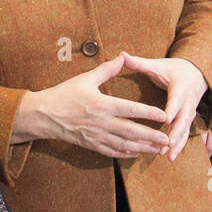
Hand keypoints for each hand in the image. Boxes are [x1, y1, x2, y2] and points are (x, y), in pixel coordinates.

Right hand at [20, 53, 169, 157]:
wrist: (44, 115)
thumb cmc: (64, 94)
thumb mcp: (85, 78)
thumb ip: (107, 69)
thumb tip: (122, 57)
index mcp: (102, 104)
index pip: (131, 109)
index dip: (149, 113)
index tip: (164, 116)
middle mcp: (102, 123)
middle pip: (132, 131)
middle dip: (152, 136)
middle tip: (167, 140)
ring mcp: (97, 136)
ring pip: (125, 144)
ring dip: (143, 148)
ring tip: (158, 149)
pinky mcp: (91, 145)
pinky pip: (112, 152)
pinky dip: (127, 154)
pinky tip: (137, 153)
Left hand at [120, 53, 207, 160]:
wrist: (197, 72)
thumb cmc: (174, 69)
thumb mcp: (158, 65)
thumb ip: (140, 63)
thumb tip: (121, 55)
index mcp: (180, 86)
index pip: (177, 99)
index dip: (172, 109)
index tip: (166, 119)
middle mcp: (188, 101)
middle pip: (183, 118)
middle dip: (176, 133)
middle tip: (167, 144)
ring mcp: (190, 111)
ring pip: (186, 129)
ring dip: (178, 143)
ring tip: (168, 155)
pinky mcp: (189, 118)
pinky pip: (185, 133)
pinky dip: (179, 144)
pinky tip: (170, 156)